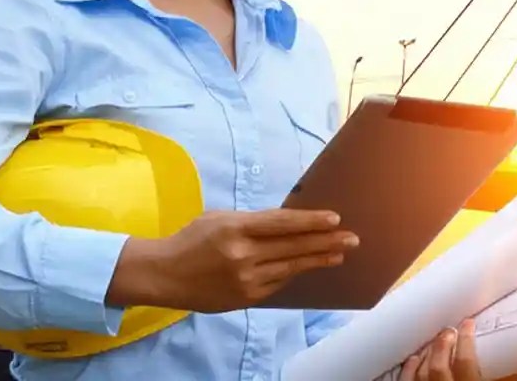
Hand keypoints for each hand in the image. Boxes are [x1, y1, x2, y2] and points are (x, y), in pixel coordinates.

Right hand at [107, 208, 357, 312]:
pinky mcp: (245, 298)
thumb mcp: (220, 219)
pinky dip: (294, 273)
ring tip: (340, 253)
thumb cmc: (193, 239)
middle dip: (326, 242)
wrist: (164, 274)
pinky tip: (310, 266)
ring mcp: (245, 280)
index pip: (282, 223)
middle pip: (293, 247)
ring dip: (318, 260)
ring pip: (290, 268)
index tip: (334, 218)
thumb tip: (288, 224)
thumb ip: (252, 222)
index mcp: (235, 229)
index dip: (311, 221)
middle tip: (352, 238)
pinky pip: (277, 283)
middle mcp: (242, 255)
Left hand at [399, 318, 482, 380]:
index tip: (468, 323)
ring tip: (433, 342)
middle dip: (442, 344)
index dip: (466, 339)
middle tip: (448, 330)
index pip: (465, 362)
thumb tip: (501, 368)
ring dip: (426, 354)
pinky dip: (408, 369)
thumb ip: (490, 375)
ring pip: (420, 372)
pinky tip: (411, 361)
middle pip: (438, 364)